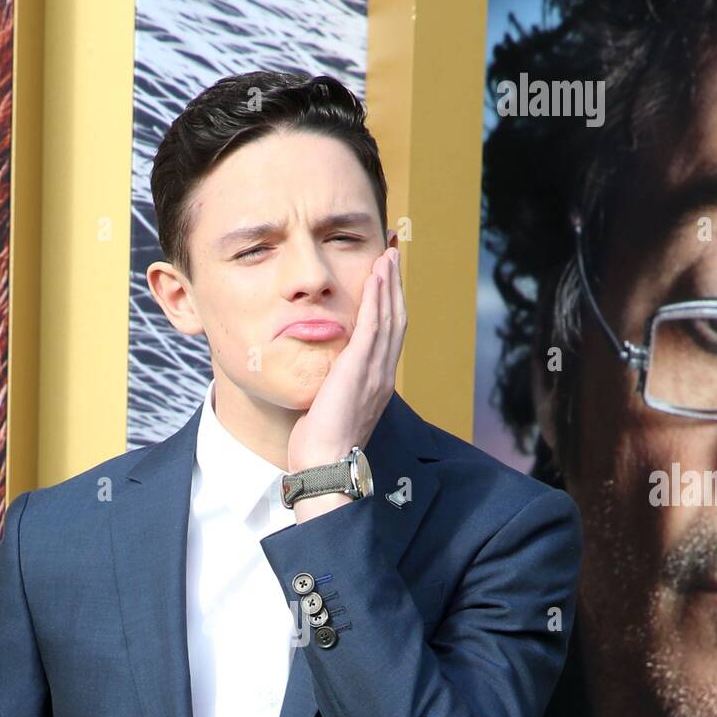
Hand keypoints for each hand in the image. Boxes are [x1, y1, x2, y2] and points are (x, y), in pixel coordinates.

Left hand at [287, 245, 405, 475]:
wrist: (324, 462)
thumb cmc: (321, 444)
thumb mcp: (331, 408)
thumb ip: (335, 388)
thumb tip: (326, 378)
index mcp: (377, 383)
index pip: (388, 335)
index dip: (389, 304)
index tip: (386, 279)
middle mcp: (383, 374)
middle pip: (395, 319)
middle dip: (395, 285)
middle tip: (392, 254)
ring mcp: (375, 371)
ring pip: (388, 317)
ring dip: (389, 283)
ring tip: (387, 255)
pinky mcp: (360, 369)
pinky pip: (373, 325)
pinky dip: (377, 298)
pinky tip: (376, 275)